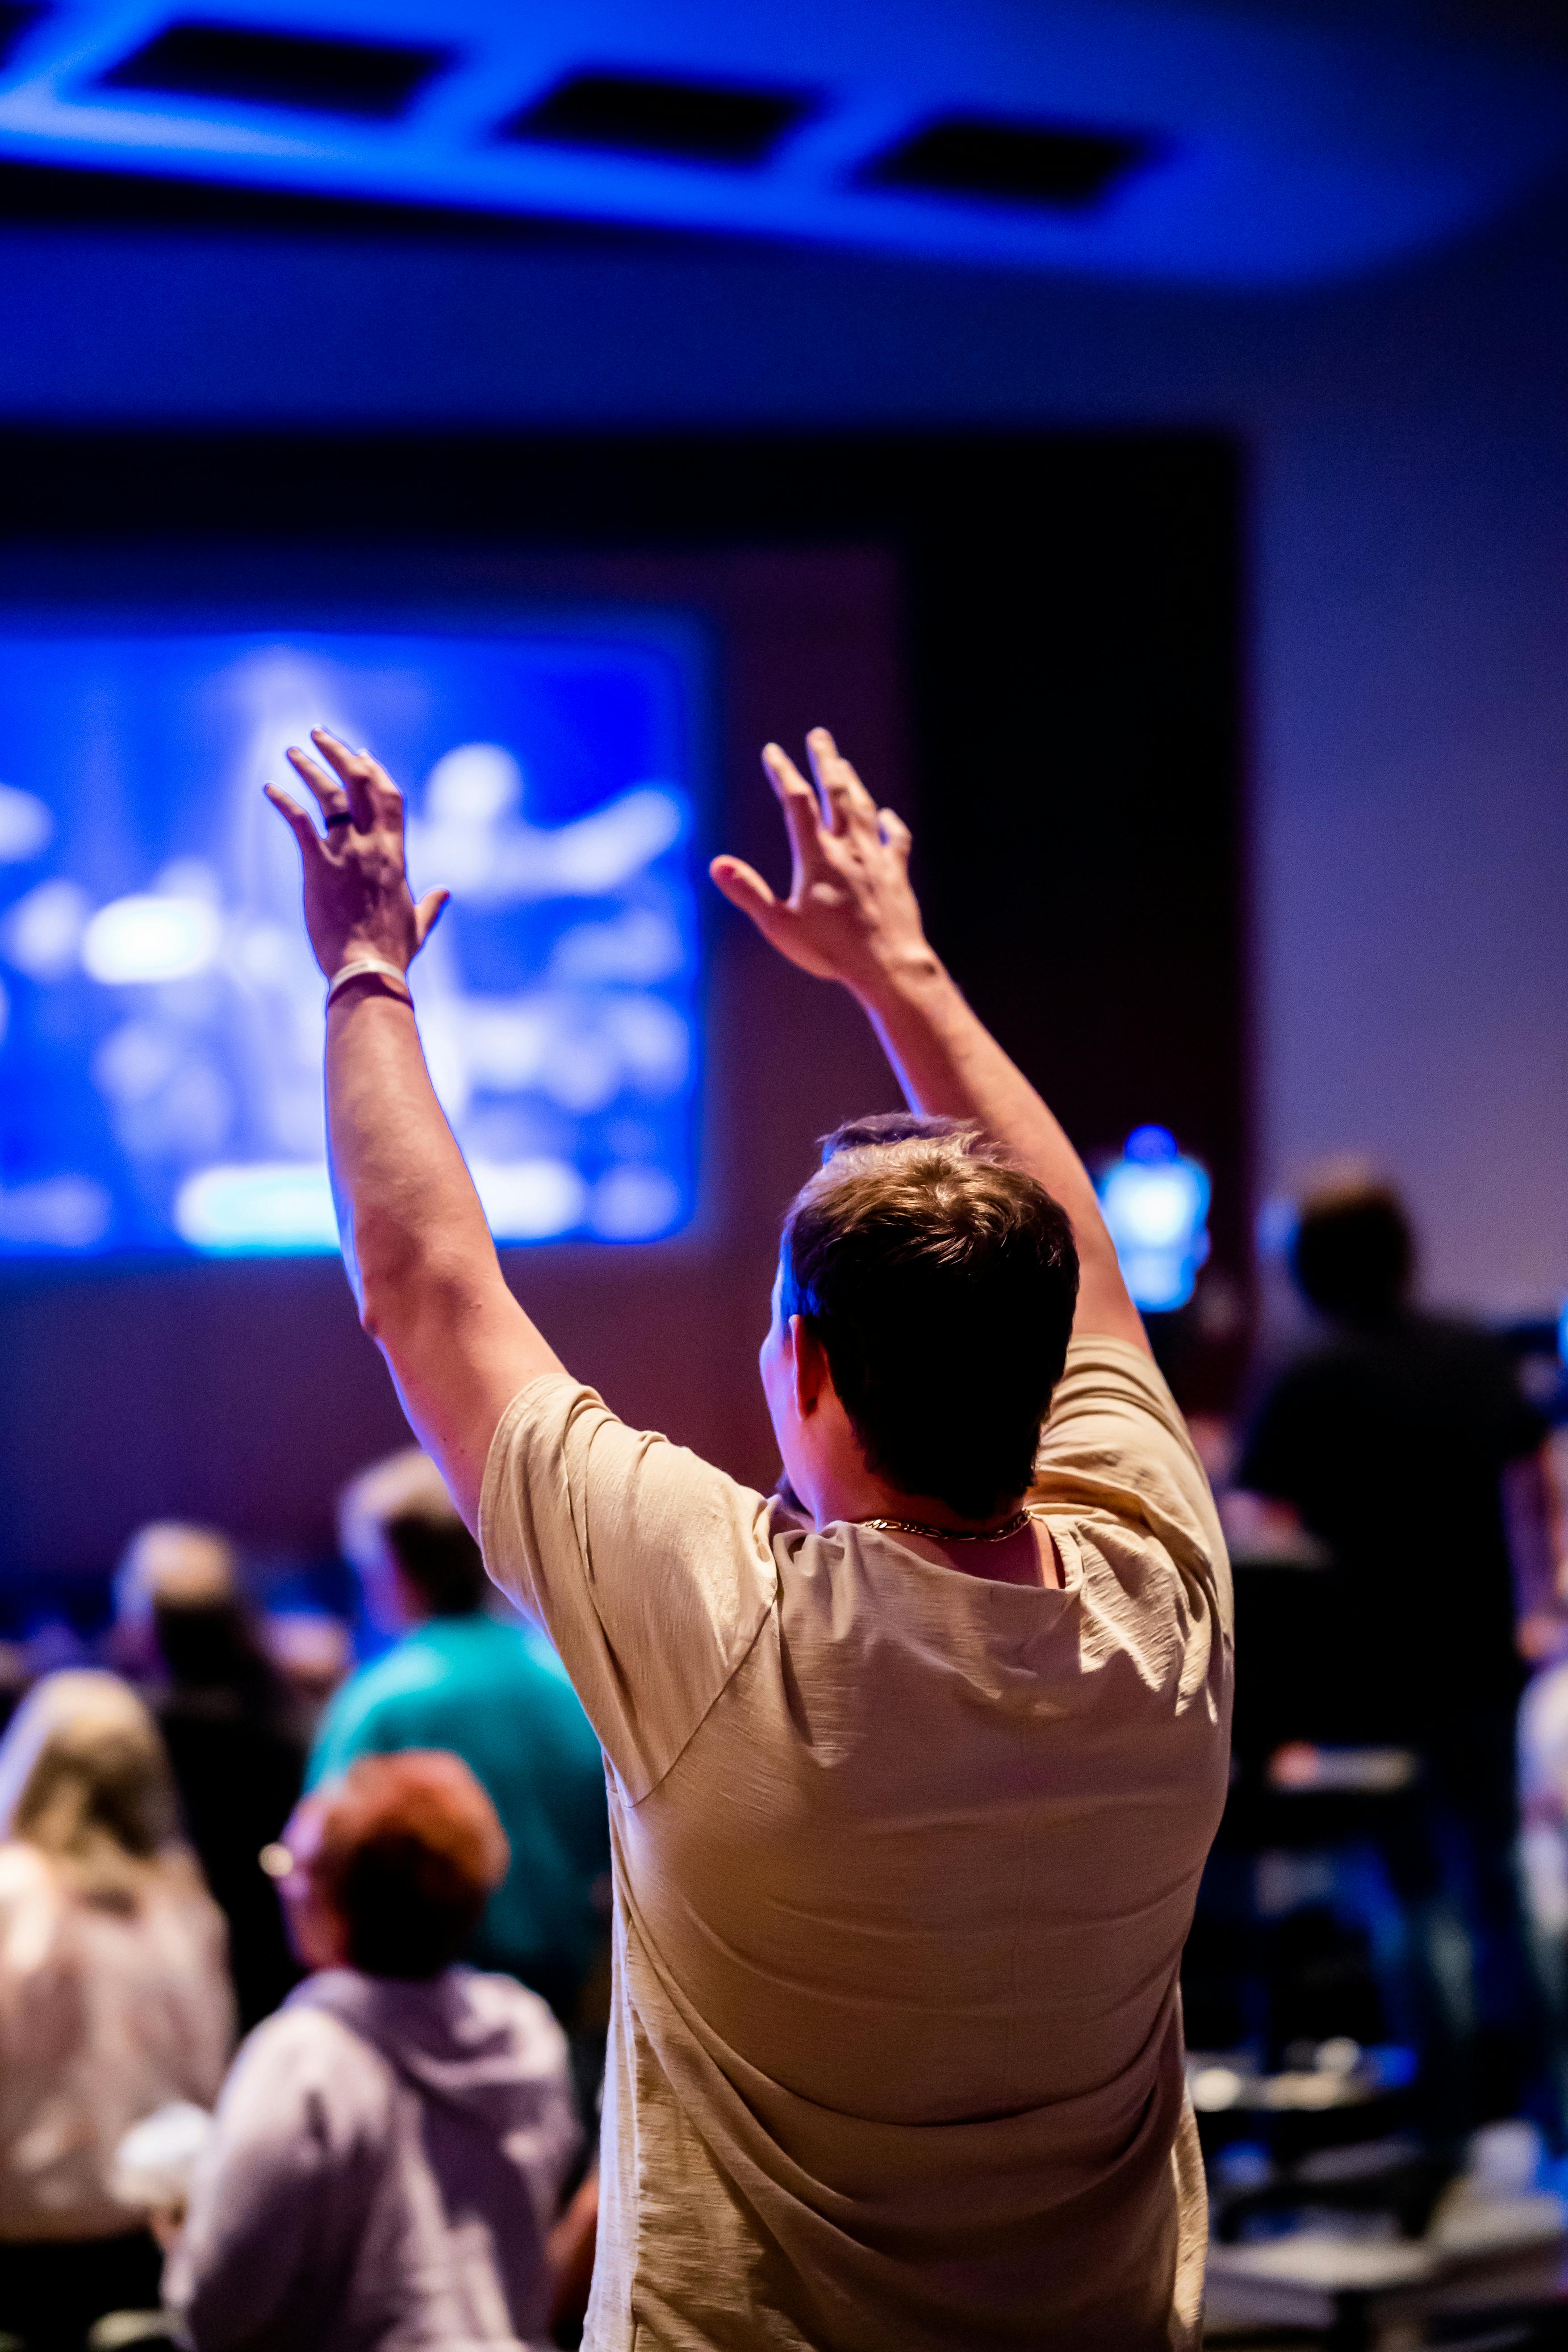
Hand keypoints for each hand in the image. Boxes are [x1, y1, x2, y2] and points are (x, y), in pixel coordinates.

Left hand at [265, 730, 448, 981]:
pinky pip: (299, 823)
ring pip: (329, 796)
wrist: (367, 968)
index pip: (389, 799)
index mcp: (396, 855)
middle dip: (340, 754)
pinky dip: (284, 801)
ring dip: (309, 768)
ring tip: (292, 751)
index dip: (375, 772)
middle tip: (320, 734)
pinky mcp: (318, 867)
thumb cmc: (393, 952)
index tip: (361, 754)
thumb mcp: (418, 924)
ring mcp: (346, 853)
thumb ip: (432, 904)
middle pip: (360, 784)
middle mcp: (373, 845)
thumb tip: (446, 894)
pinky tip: (269, 788)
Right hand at [710, 729, 931, 999]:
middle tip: (819, 736)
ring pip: (864, 809)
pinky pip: (896, 842)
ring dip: (852, 784)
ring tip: (843, 765)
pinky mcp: (897, 875)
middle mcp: (849, 849)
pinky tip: (886, 817)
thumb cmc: (832, 951)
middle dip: (825, 761)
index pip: (796, 802)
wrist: (889, 966)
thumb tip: (717, 864)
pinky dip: (890, 825)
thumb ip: (749, 892)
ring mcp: (877, 859)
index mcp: (817, 856)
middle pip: (836, 792)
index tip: (773, 751)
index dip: (784, 772)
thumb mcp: (780, 927)